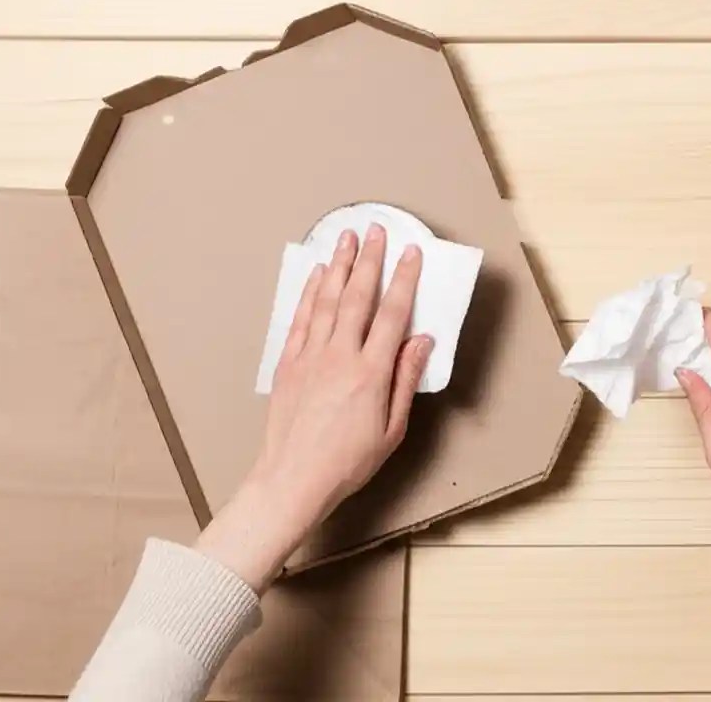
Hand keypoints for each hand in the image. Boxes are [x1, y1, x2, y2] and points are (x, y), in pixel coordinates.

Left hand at [195, 225, 432, 591]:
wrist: (294, 479)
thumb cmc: (347, 462)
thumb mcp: (392, 428)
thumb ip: (405, 379)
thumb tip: (421, 342)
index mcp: (370, 373)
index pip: (393, 314)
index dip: (404, 280)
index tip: (411, 254)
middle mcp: (340, 356)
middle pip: (358, 296)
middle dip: (370, 260)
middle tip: (376, 230)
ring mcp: (310, 357)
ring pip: (327, 300)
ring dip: (339, 266)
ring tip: (347, 239)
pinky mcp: (289, 364)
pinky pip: (301, 318)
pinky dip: (310, 293)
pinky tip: (318, 276)